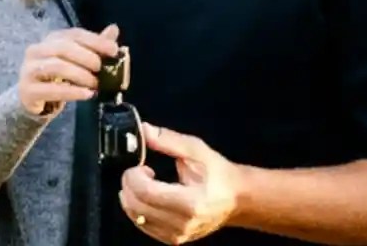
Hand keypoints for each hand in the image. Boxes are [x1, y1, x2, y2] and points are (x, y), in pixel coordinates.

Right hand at [18, 24, 119, 115]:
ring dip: (80, 75)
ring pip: (57, 66)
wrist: (31, 96)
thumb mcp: (76, 59)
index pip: (75, 34)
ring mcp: (29, 69)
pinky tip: (86, 95)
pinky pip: (52, 89)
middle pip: (64, 48)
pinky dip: (72, 92)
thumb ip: (94, 46)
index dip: (96, 41)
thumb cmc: (57, 75)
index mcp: (51, 39)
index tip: (114, 50)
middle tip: (101, 69)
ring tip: (95, 84)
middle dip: (87, 57)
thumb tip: (113, 29)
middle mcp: (37, 50)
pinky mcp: (28, 89)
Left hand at [118, 123, 246, 243]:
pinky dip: (137, 209)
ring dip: (130, 197)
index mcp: (191, 202)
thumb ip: (168, 140)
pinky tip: (147, 196)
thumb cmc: (218, 173)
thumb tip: (143, 130)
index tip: (137, 165)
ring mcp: (178, 235)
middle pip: (137, 207)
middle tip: (136, 171)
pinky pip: (143, 226)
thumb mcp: (196, 150)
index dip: (134, 177)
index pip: (146, 193)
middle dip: (129, 185)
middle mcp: (183, 223)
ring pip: (136, 218)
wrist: (237, 198)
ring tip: (143, 182)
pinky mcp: (174, 239)